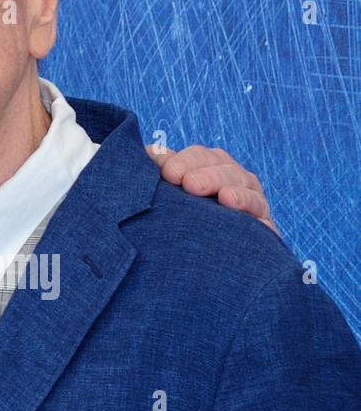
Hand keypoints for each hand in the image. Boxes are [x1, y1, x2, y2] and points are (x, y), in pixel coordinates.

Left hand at [146, 144, 277, 235]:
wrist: (206, 257)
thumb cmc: (180, 214)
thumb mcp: (169, 191)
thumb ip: (161, 170)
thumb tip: (145, 153)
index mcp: (210, 166)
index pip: (200, 156)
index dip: (184, 161)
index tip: (168, 173)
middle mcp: (233, 179)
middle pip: (224, 169)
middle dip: (207, 175)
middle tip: (189, 184)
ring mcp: (252, 200)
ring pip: (246, 189)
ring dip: (236, 193)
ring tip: (224, 198)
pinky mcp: (264, 227)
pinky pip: (263, 219)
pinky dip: (254, 214)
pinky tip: (245, 215)